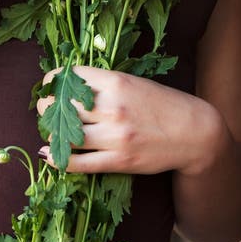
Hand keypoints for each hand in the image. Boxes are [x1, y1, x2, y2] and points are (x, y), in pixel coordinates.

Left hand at [36, 65, 223, 175]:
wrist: (194, 132)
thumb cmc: (162, 103)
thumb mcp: (132, 82)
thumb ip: (102, 83)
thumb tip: (66, 84)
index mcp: (115, 82)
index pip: (68, 78)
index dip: (52, 82)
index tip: (49, 87)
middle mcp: (112, 107)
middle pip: (61, 106)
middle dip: (46, 108)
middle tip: (46, 110)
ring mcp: (115, 136)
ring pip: (66, 136)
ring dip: (52, 134)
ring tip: (51, 131)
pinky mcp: (119, 161)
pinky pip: (79, 163)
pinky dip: (59, 160)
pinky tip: (51, 155)